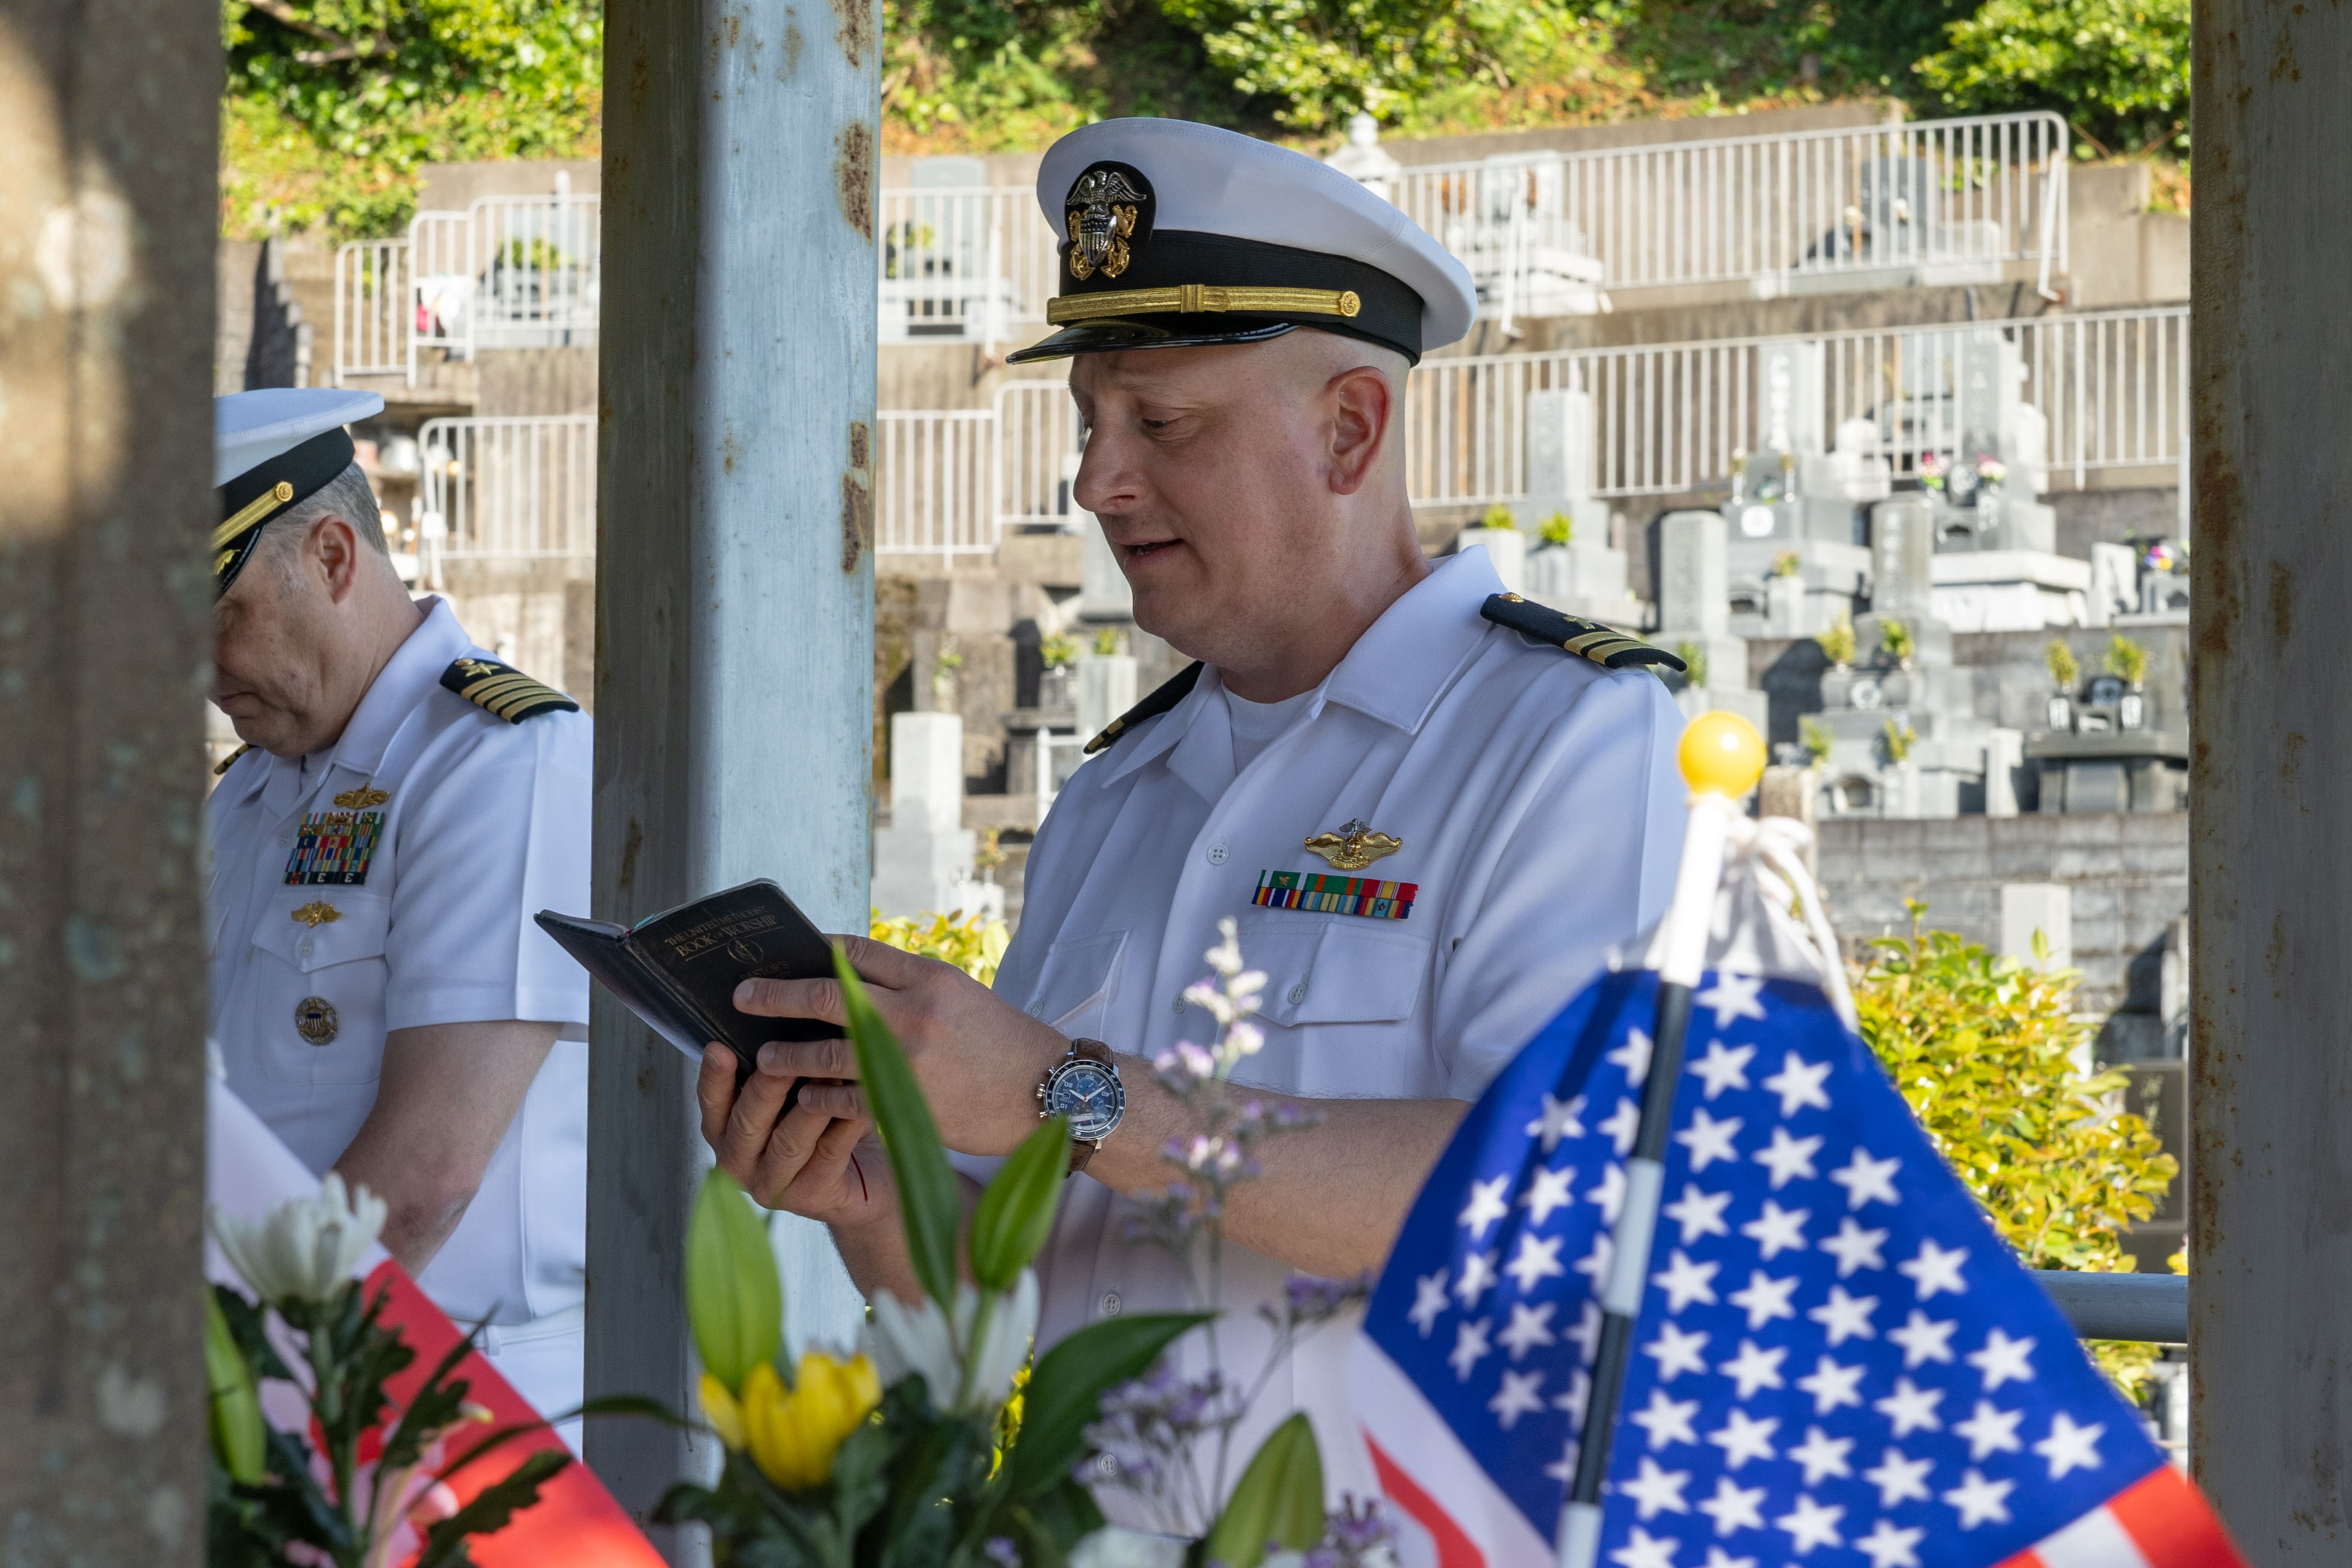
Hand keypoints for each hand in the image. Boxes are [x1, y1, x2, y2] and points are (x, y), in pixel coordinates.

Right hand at [696, 1044, 895, 1227]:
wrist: (863, 1177)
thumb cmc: (819, 1124)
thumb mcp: (790, 1094)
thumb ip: (775, 1067)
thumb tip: (778, 1012)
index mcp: (724, 1131)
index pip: (712, 1102)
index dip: (714, 1076)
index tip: (719, 1047)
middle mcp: (739, 1162)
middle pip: (747, 1122)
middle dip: (765, 1088)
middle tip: (779, 1059)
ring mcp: (774, 1185)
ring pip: (788, 1142)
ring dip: (810, 1108)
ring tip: (830, 1076)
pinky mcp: (812, 1197)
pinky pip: (828, 1155)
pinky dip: (844, 1127)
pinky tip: (860, 1104)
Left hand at [732, 933, 1069, 1156]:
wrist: (1050, 1091)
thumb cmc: (1004, 1043)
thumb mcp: (962, 997)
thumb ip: (910, 988)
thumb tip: (851, 984)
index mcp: (929, 976)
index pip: (855, 952)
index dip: (813, 951)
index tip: (786, 953)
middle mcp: (914, 1011)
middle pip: (826, 994)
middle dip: (777, 994)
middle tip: (743, 996)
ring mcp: (907, 1059)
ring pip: (825, 1051)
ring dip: (786, 1053)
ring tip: (763, 1056)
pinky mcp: (905, 1102)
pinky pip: (842, 1099)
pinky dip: (816, 1097)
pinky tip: (802, 1096)